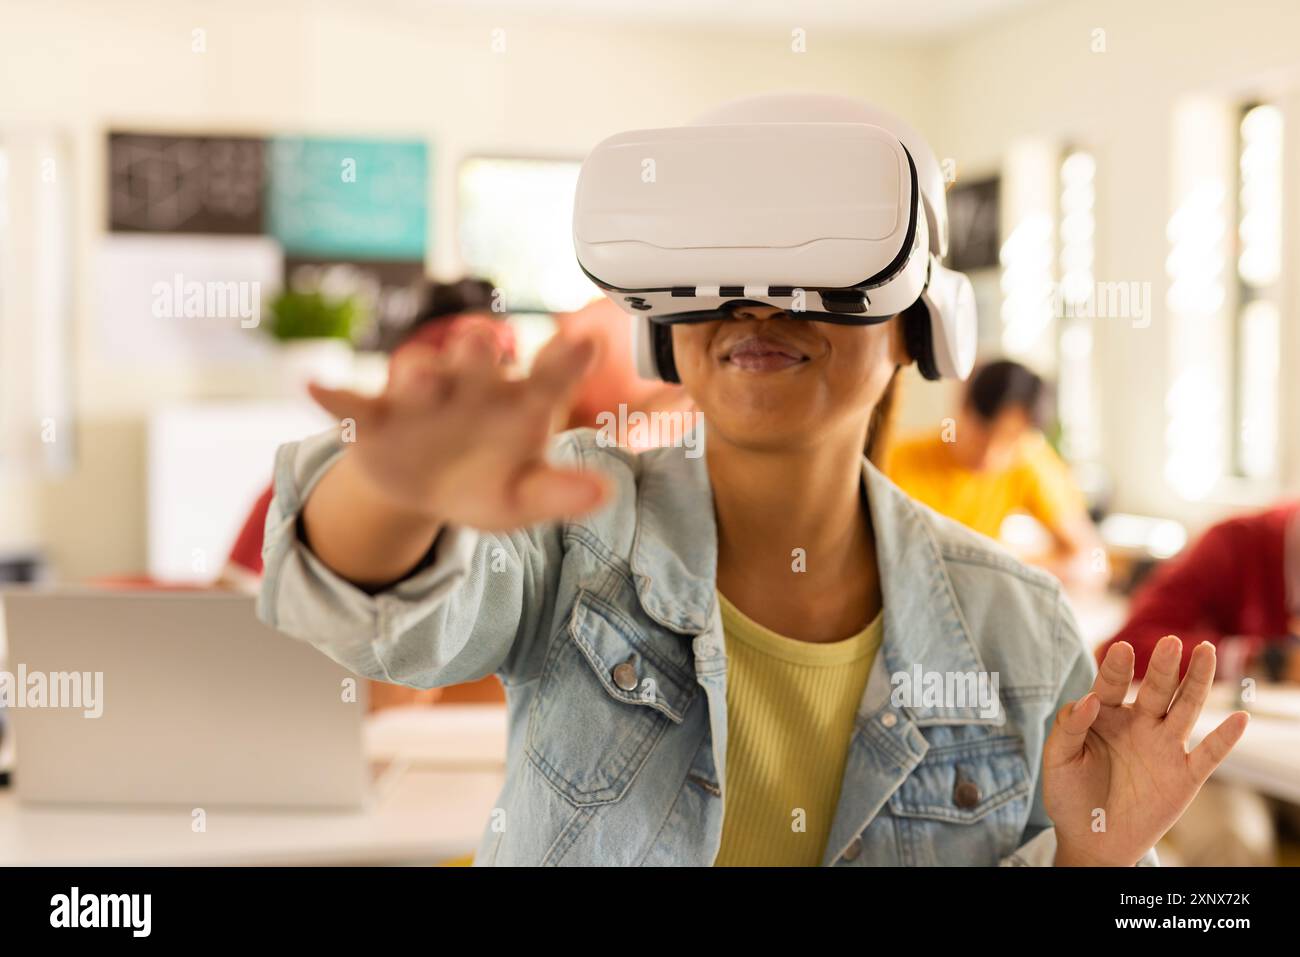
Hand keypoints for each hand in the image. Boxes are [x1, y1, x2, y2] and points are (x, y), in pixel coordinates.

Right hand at [308, 330, 609, 531]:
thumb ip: (560, 492)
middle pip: (476, 356)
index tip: (586, 346)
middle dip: (478, 350)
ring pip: (416, 370)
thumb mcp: (525, 496)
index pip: (549, 375)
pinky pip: (350, 400)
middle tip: (489, 346)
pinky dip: (331, 393)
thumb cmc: (487, 480)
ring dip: (418, 372)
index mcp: (519, 400)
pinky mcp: (374, 416)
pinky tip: (311, 385)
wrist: (427, 490)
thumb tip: (604, 491)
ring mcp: (421, 396)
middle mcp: (471, 384)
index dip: (566, 361)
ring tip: (420, 378)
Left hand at [1042, 636, 1248, 865]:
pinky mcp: (1184, 776)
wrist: (1091, 839)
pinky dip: (1225, 738)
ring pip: (1185, 709)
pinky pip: (1208, 754)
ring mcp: (1164, 747)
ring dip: (1197, 683)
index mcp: (1105, 716)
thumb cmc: (1069, 794)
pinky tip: (1239, 718)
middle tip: (1172, 642)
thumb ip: (1069, 728)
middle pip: (1156, 690)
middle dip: (1164, 666)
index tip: (1121, 649)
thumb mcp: (1057, 760)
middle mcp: (1139, 724)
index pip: (1112, 685)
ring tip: (1207, 651)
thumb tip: (1089, 699)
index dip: (1117, 669)